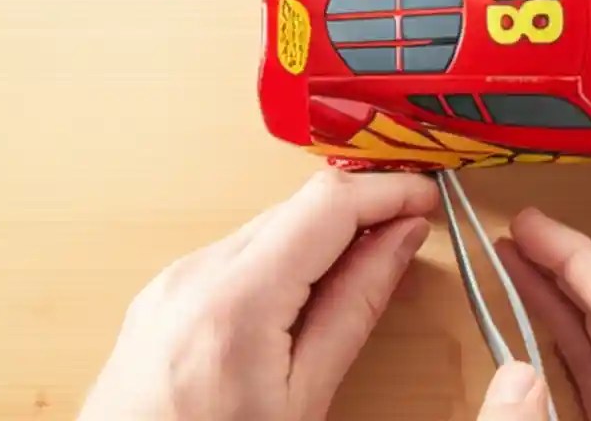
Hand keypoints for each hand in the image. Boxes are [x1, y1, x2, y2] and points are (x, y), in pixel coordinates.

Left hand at [76, 169, 438, 420]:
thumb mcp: (304, 400)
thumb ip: (355, 311)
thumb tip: (398, 240)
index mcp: (236, 302)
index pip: (327, 205)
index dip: (387, 190)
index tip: (428, 198)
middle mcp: (196, 274)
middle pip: (297, 207)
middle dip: (362, 210)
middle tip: (412, 233)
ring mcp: (172, 280)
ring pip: (269, 226)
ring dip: (325, 234)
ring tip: (369, 268)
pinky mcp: (163, 293)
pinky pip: (239, 252)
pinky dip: (285, 256)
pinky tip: (310, 290)